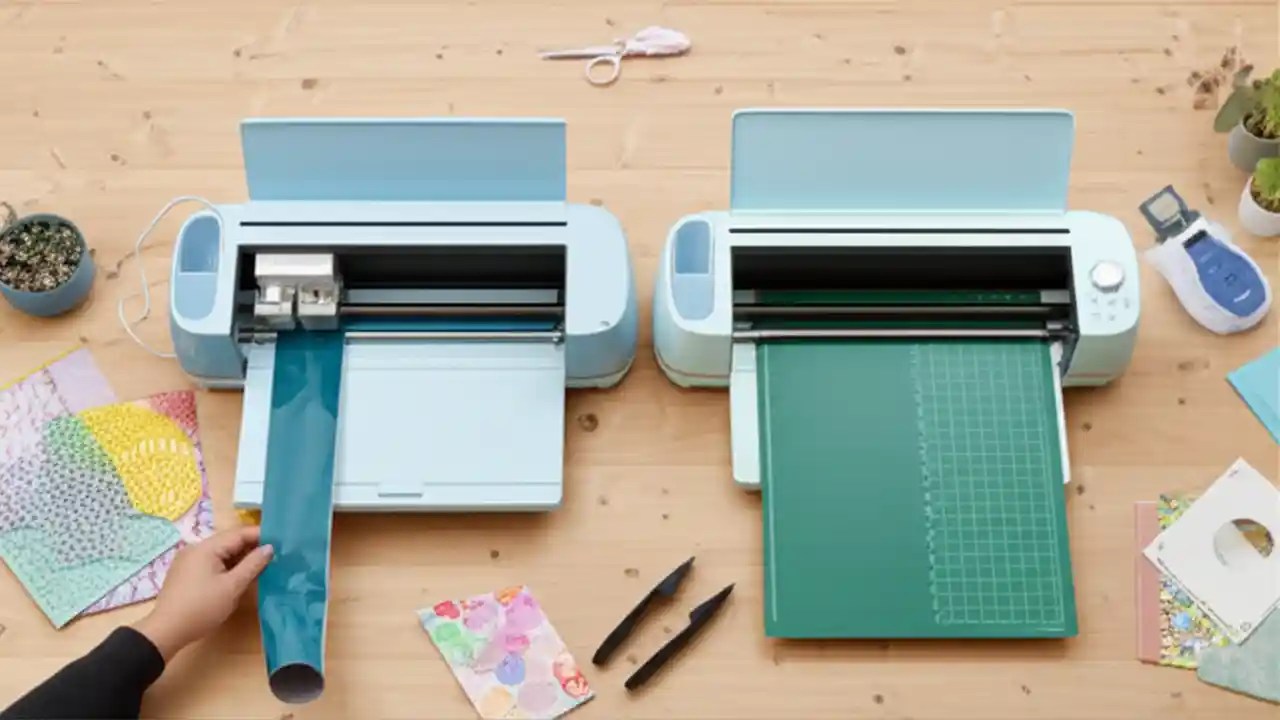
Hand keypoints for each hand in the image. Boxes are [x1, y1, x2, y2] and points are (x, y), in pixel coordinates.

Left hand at [132, 526, 273, 660]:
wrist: (166, 631)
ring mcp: (188, 561)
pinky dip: (227, 566)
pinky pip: (211, 562)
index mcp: (206, 548)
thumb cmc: (202, 608)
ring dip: (239, 558)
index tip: (281, 542)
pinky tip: (238, 576)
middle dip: (251, 547)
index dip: (260, 535)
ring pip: (220, 553)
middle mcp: (195, 549)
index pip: (238, 533)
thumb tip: (270, 548)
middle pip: (228, 541)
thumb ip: (253, 565)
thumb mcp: (232, 587)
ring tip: (260, 566)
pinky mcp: (185, 573)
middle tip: (274, 555)